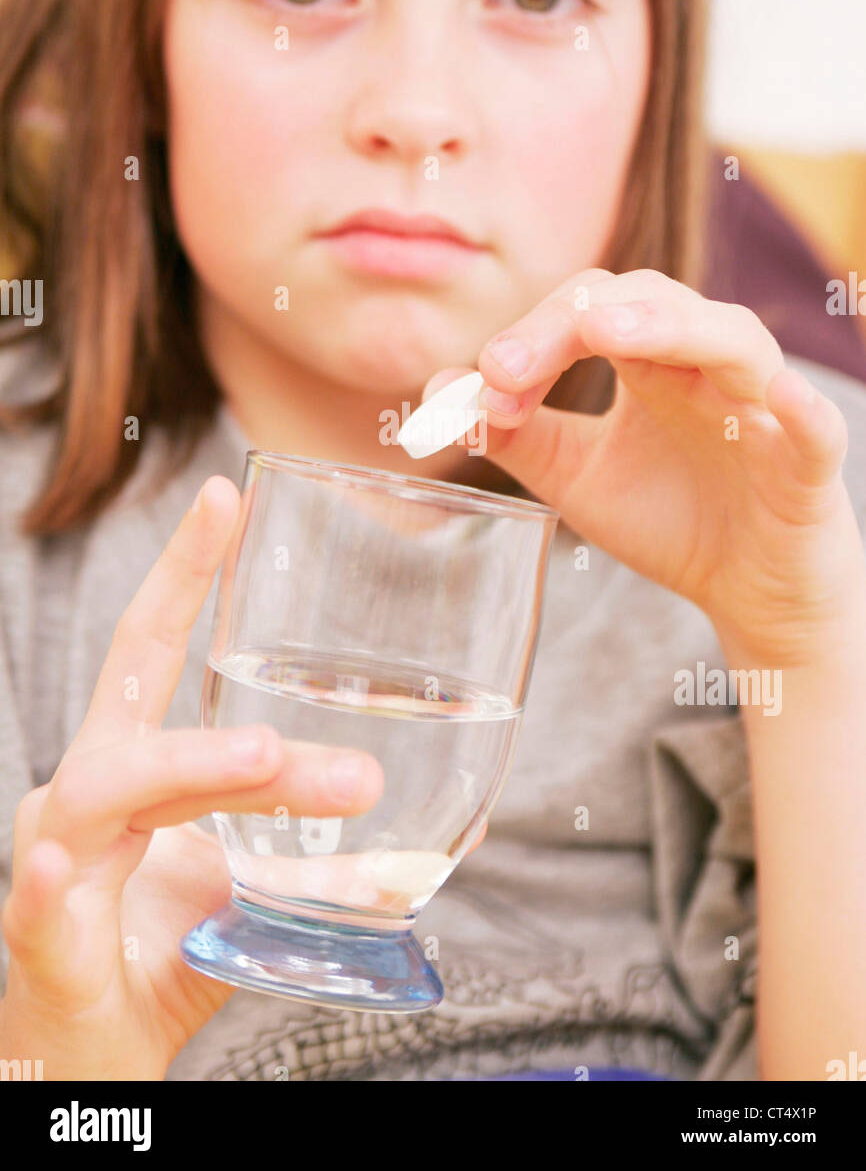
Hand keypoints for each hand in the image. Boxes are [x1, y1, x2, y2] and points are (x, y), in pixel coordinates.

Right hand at [0, 476, 390, 1080]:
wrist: (83, 1054)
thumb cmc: (156, 955)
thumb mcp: (248, 895)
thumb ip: (320, 866)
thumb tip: (434, 842)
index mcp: (130, 768)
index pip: (151, 650)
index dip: (185, 571)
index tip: (226, 494)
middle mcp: (85, 794)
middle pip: (152, 721)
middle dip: (244, 712)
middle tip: (349, 748)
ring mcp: (53, 860)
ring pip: (116, 793)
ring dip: (198, 775)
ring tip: (264, 762)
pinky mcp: (38, 938)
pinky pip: (39, 906)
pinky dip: (50, 885)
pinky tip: (63, 865)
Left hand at [425, 268, 865, 663]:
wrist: (748, 591)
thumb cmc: (668, 517)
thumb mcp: (572, 475)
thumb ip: (509, 434)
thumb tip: (435, 390)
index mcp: (649, 360)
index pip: (590, 309)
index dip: (532, 336)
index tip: (483, 387)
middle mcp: (704, 366)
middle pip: (651, 300)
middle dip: (573, 322)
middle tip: (507, 366)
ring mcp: (762, 408)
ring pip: (731, 340)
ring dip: (670, 328)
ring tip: (609, 330)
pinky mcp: (806, 463)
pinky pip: (811, 427)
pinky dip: (795, 408)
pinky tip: (772, 397)